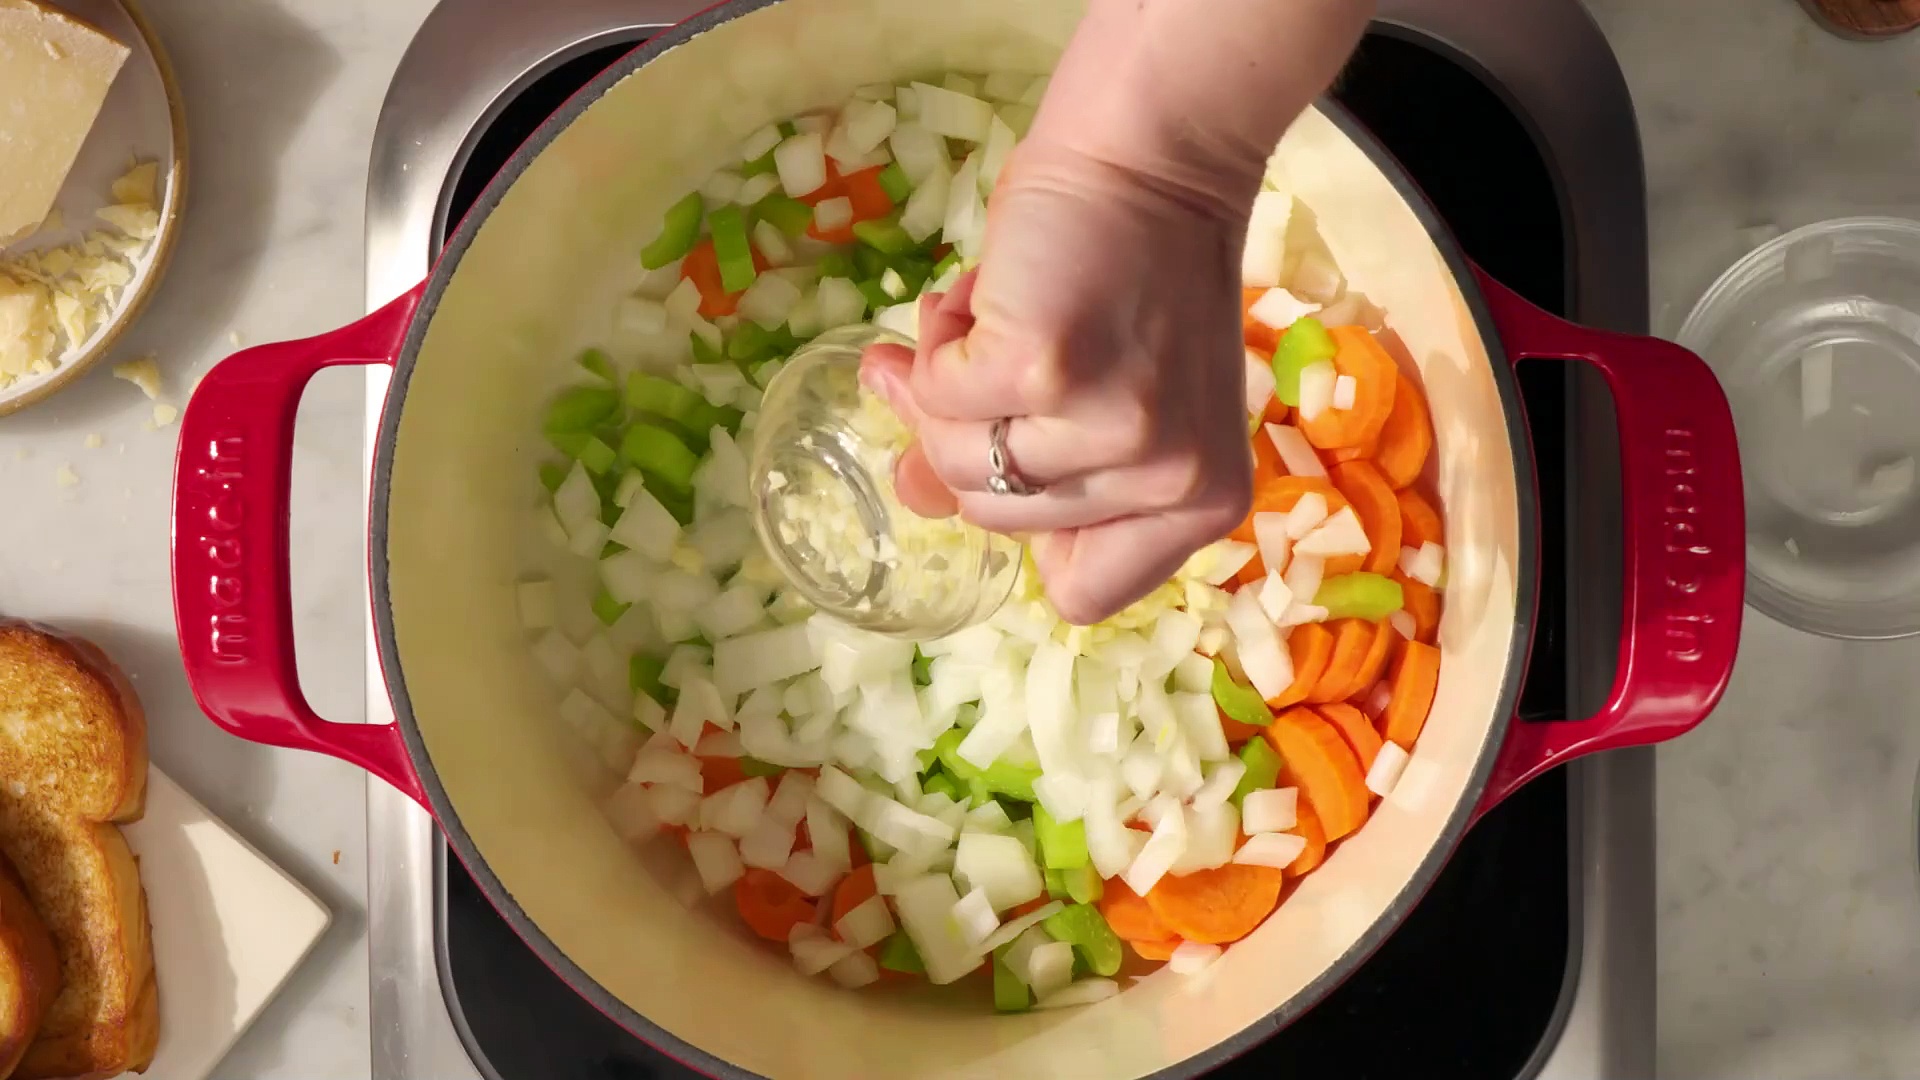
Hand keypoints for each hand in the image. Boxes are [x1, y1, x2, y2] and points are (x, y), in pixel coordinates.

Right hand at [860, 141, 1254, 624]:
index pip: (1082, 596)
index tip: (1030, 452)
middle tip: (990, 361)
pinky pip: (940, 400)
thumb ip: (1021, 466)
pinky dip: (936, 347)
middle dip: (972, 437)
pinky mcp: (1047, 373)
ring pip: (959, 465)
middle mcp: (1171, 480)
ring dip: (946, 387)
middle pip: (1001, 521)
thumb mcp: (1096, 396)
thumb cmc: (1128, 276)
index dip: (1031, 525)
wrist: (1146, 157)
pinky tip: (974, 300)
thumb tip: (912, 493)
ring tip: (989, 320)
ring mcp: (1113, 430)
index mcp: (1201, 503)